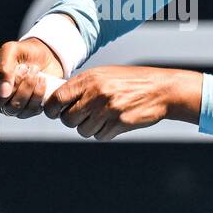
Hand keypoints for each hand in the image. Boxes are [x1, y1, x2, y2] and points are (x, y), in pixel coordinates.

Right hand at [0, 37, 64, 117]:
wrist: (46, 56)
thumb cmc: (22, 52)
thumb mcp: (11, 50)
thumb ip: (3, 67)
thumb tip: (3, 91)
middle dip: (12, 84)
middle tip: (24, 68)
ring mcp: (9, 106)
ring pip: (13, 108)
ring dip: (27, 88)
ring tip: (35, 71)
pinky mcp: (26, 110)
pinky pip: (29, 111)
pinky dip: (37, 94)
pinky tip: (42, 81)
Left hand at [42, 66, 201, 140]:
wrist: (161, 90)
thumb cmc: (131, 81)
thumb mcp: (105, 75)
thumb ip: (83, 86)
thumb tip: (58, 100)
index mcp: (89, 79)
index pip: (57, 99)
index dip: (52, 109)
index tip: (55, 112)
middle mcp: (96, 94)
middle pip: (67, 119)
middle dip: (73, 120)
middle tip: (83, 116)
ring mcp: (108, 110)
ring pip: (83, 131)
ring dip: (90, 128)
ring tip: (103, 117)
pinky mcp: (119, 123)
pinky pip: (100, 136)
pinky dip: (105, 133)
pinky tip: (114, 122)